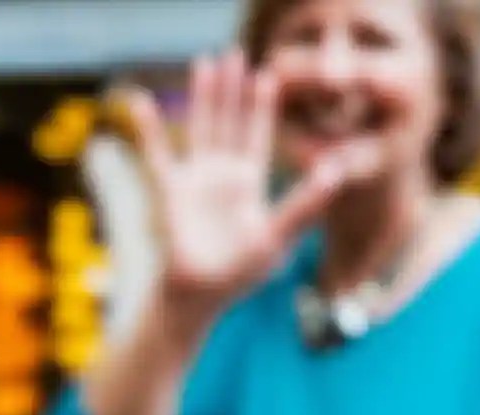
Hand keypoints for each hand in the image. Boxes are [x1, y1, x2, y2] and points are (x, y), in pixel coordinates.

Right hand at [126, 50, 345, 318]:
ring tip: (204, 61)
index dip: (261, 106)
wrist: (200, 295)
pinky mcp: (171, 192)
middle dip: (231, 90)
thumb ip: (306, 204)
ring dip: (202, 97)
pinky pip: (158, 155)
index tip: (266, 74)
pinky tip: (142, 101)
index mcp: (248, 183)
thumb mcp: (279, 235)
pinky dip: (150, 130)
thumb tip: (337, 174)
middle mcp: (222, 176)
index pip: (257, 135)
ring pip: (199, 128)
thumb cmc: (242, 273)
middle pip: (227, 122)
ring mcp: (195, 181)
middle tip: (234, 54)